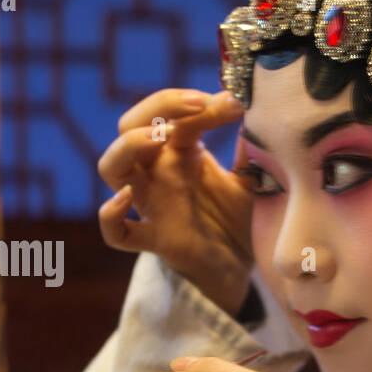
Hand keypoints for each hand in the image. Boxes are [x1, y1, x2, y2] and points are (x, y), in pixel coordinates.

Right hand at [97, 88, 253, 315]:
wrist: (242, 269)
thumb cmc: (238, 220)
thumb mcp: (250, 177)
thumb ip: (251, 149)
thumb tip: (261, 110)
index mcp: (179, 153)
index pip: (172, 114)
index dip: (195, 102)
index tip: (234, 102)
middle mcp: (158, 173)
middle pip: (129, 125)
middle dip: (156, 107)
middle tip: (196, 106)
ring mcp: (152, 205)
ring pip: (110, 168)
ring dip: (128, 146)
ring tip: (160, 138)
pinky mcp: (156, 239)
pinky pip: (117, 233)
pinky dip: (112, 216)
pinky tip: (127, 200)